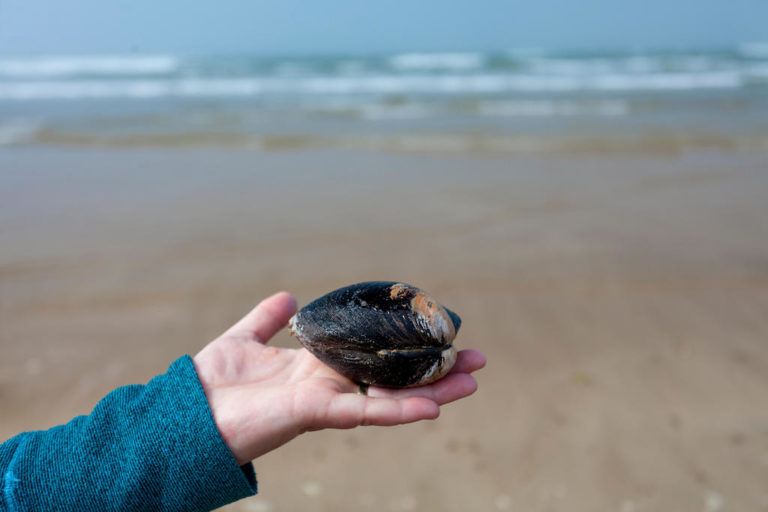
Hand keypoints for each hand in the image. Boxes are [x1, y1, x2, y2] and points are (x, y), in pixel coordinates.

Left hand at [193, 292, 485, 464]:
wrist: (185, 414)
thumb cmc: (212, 383)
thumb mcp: (244, 338)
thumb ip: (267, 318)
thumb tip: (290, 295)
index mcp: (319, 367)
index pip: (374, 357)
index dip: (406, 349)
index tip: (438, 335)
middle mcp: (331, 385)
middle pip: (394, 377)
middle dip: (435, 371)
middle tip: (476, 360)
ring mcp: (327, 401)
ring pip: (391, 396)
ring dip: (433, 390)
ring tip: (472, 382)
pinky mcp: (316, 412)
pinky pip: (365, 411)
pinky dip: (399, 410)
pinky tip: (434, 406)